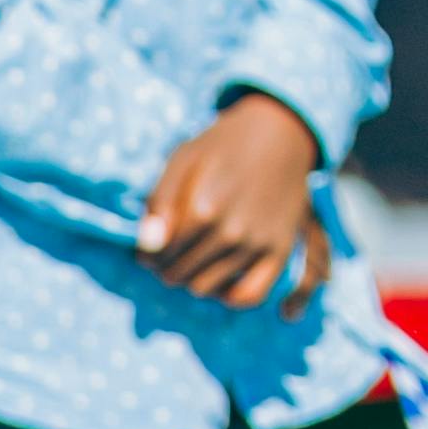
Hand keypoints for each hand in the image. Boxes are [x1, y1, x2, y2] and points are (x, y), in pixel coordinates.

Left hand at [137, 93, 326, 305]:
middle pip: (177, 275)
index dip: (148, 252)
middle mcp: (231, 233)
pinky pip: (249, 296)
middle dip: (167, 266)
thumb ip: (159, 203)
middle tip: (174, 248)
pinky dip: (229, 296)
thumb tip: (147, 248)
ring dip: (192, 278)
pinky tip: (222, 279)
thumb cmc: (223, 144)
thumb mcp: (182, 159)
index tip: (154, 242)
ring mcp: (257, 245)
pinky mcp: (279, 251)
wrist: (280, 132)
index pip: (156, 256)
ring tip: (195, 257)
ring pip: (205, 289)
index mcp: (202, 210)